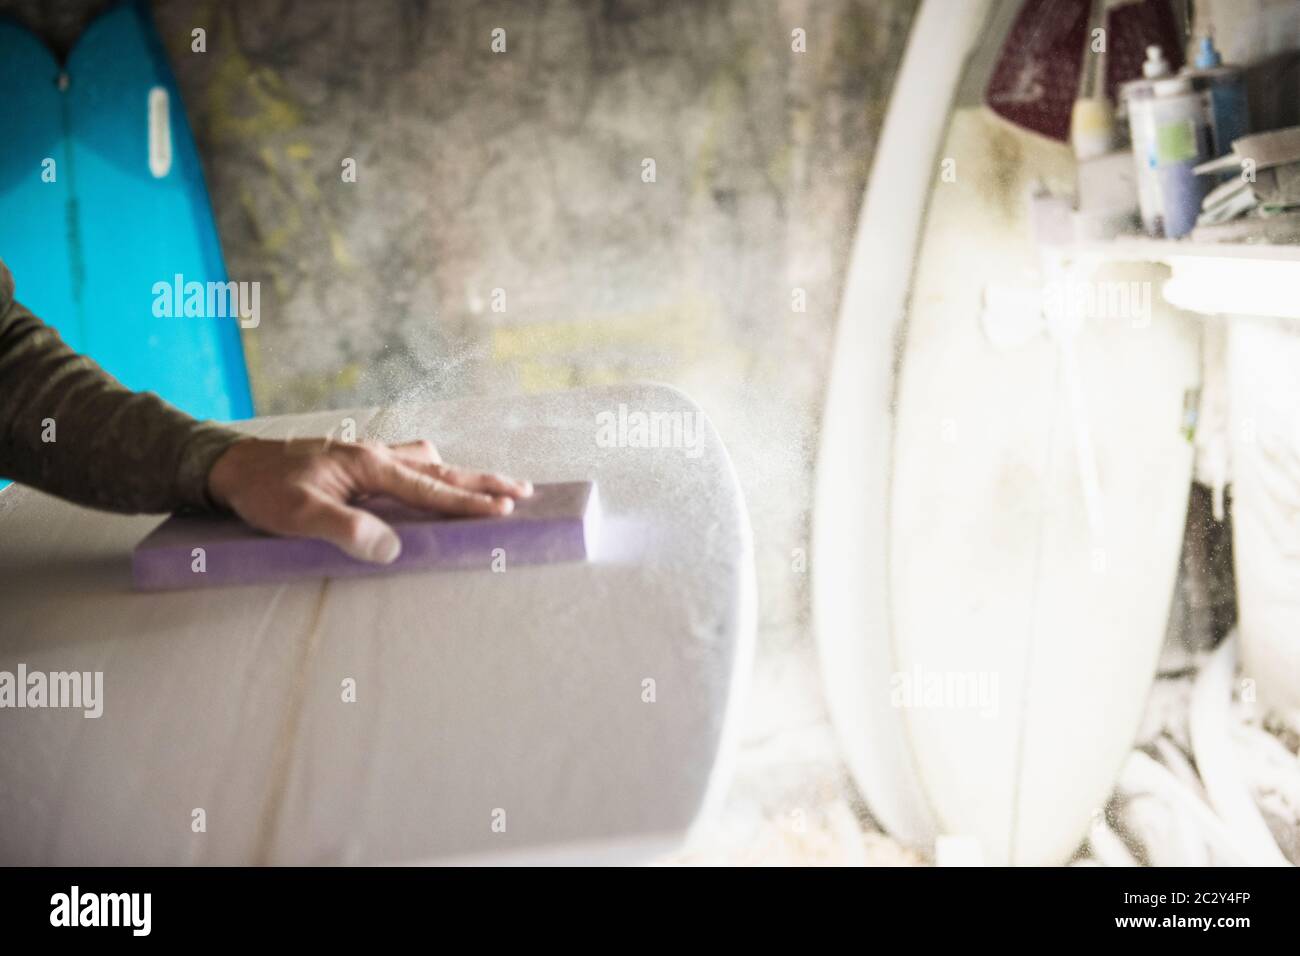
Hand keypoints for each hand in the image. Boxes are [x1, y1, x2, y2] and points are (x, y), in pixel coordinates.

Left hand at [206, 438, 532, 563]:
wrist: (231, 466)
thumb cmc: (262, 491)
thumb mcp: (298, 516)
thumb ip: (346, 530)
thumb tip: (392, 548)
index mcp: (369, 466)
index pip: (430, 489)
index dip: (468, 502)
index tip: (506, 510)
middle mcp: (374, 454)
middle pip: (441, 468)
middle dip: (483, 481)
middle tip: (523, 489)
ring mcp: (366, 455)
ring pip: (426, 461)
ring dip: (458, 473)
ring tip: (486, 487)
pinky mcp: (355, 461)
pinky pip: (406, 463)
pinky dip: (431, 471)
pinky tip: (429, 480)